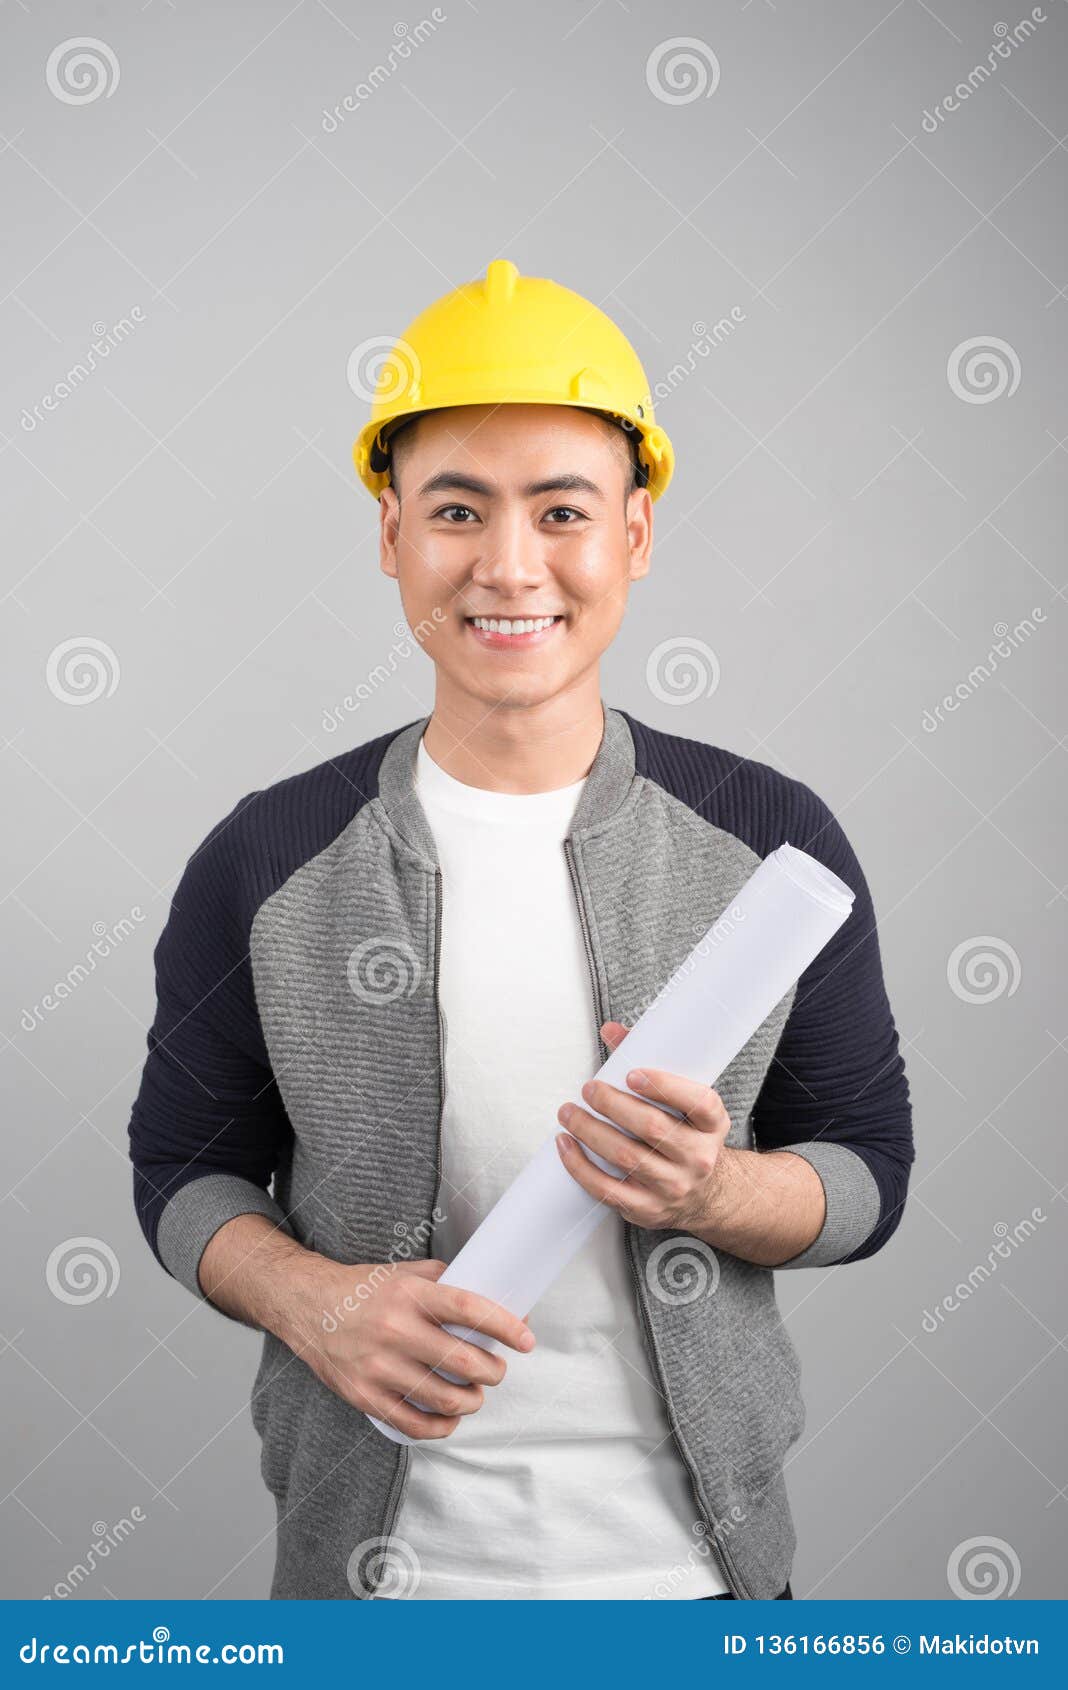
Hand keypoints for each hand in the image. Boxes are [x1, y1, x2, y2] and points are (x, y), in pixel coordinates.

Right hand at [280, 1254, 536, 1441]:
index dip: (505, 1326)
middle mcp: (395, 1330)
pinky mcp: (364, 1395)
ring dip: (472, 1401)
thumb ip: (450, 1282)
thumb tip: (500, 1302)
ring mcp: (378, 1367)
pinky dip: (441, 1427)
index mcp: (410, 1295)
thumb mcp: (406, 1273)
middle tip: (497, 1369)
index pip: (469, 1309)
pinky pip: (414, 1424)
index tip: (526, 1340)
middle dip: (494, 1371)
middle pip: (464, 1363)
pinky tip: (449, 1418)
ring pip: (445, 1399)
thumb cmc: (366, 1290)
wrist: (310, 1307)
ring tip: (475, 1394)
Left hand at [554, 1020, 730, 1232]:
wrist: (705, 1194)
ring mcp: (674, 1186)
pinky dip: (581, 1167)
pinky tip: (566, 1146)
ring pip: (626, 1157)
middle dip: (613, 1105)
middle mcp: (698, 1157)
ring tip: (568, 1113)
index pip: (699, 1103)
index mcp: (712, 1124)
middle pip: (652, 1128)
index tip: (632, 1073)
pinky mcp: (648, 1209)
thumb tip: (611, 1031)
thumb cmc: (687, 1137)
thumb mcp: (686, 1101)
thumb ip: (650, 1061)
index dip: (665, 1086)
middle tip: (589, 1089)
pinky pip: (608, 1190)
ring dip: (590, 1131)